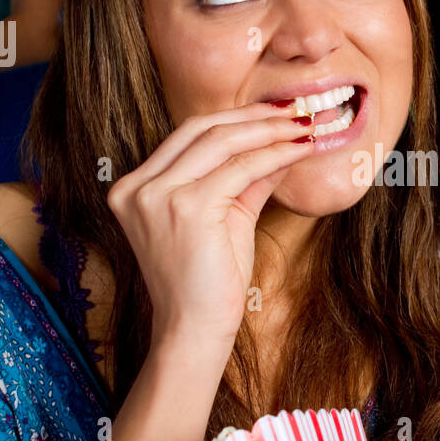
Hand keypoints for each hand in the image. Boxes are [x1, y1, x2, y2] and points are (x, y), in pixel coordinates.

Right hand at [107, 101, 315, 351]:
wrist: (194, 329)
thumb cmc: (209, 281)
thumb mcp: (226, 216)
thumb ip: (245, 177)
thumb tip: (279, 141)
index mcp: (136, 186)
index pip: (189, 135)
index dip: (236, 118)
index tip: (275, 112)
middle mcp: (137, 187)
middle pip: (202, 129)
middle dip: (255, 116)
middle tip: (296, 111)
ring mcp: (156, 196)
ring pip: (222, 142)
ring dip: (269, 130)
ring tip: (304, 127)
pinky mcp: (185, 209)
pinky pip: (240, 169)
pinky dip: (274, 156)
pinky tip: (298, 151)